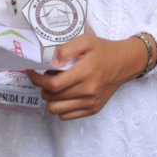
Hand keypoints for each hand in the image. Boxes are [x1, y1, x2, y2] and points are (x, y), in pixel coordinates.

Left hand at [25, 34, 148, 120]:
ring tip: (55, 87)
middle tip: (46, 77)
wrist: (125, 63)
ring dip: (50, 99)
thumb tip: (52, 62)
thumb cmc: (104, 50)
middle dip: (43, 87)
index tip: (31, 73)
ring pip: (56, 110)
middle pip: (52, 98)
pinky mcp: (93, 109)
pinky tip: (64, 95)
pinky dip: (61, 107)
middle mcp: (88, 91)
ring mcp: (91, 102)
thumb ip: (68, 48)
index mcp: (86, 72)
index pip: (53, 84)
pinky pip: (66, 116)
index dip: (37, 80)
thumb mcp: (87, 40)